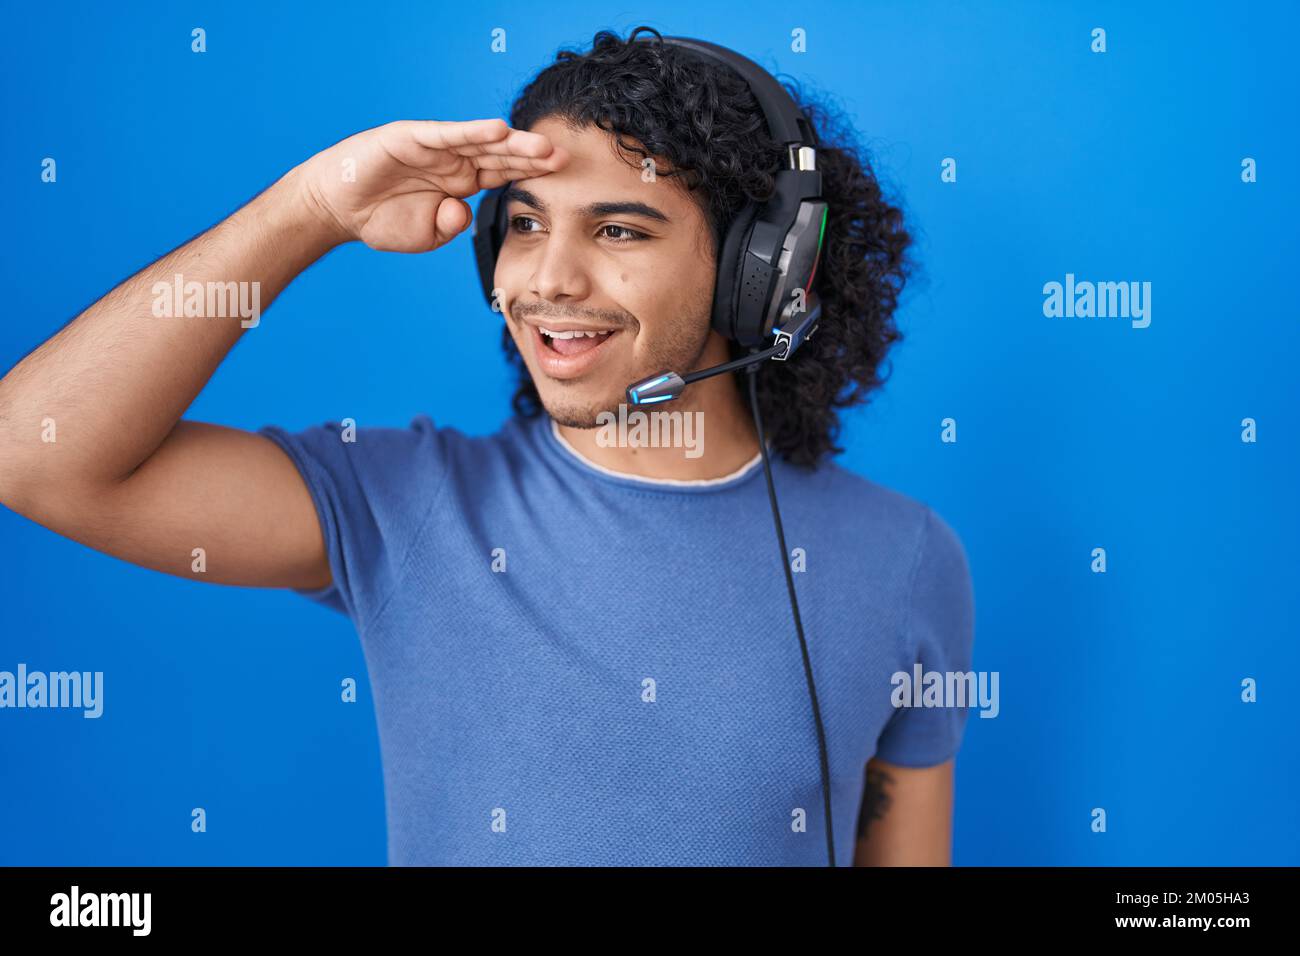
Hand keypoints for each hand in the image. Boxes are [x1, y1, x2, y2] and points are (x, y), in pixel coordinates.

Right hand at [291, 118, 568, 252]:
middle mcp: (454, 161)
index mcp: (462, 183)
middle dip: (532, 158)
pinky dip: (471, 131)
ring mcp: (435, 147)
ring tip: (540, 145)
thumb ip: (448, 225)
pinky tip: (496, 129)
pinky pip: (447, 134)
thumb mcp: (425, 233)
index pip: (504, 175)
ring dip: (511, 143)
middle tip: (564, 158)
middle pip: (501, 156)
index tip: (562, 178)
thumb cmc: (383, 220)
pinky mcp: (412, 137)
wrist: (338, 209)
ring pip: (480, 142)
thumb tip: (460, 210)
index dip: (531, 175)